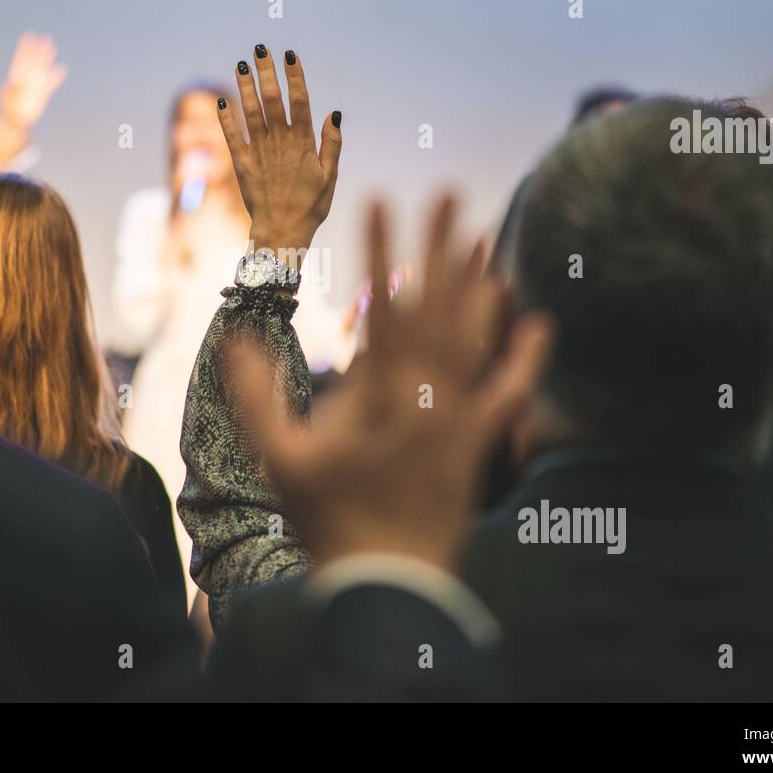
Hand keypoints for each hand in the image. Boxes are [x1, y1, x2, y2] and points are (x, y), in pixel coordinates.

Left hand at [0, 33, 66, 129]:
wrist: (16, 120)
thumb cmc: (8, 111)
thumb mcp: (6, 101)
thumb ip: (7, 93)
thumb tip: (7, 85)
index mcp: (16, 78)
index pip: (21, 60)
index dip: (25, 49)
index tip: (29, 36)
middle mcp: (27, 79)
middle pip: (34, 61)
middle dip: (39, 49)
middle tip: (44, 37)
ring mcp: (35, 85)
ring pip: (43, 68)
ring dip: (47, 58)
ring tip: (52, 46)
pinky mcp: (43, 94)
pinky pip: (51, 83)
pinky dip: (57, 76)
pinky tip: (62, 68)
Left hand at [216, 46, 341, 264]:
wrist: (283, 232)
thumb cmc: (310, 206)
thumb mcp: (329, 177)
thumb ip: (332, 144)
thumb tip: (333, 114)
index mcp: (304, 143)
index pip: (300, 101)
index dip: (295, 76)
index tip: (290, 55)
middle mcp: (280, 143)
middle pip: (272, 100)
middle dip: (266, 72)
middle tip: (260, 50)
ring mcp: (260, 153)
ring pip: (251, 113)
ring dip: (245, 87)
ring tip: (241, 65)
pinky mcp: (242, 165)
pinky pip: (232, 137)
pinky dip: (226, 119)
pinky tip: (221, 101)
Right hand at [232, 197, 554, 570]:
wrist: (385, 583)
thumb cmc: (326, 520)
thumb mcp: (279, 459)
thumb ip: (257, 396)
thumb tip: (236, 336)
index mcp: (374, 396)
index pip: (382, 306)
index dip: (381, 248)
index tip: (379, 198)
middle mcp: (422, 398)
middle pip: (436, 307)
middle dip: (439, 245)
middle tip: (447, 189)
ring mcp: (454, 421)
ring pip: (473, 340)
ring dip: (479, 285)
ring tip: (484, 234)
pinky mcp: (476, 446)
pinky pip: (506, 395)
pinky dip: (523, 360)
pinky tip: (536, 321)